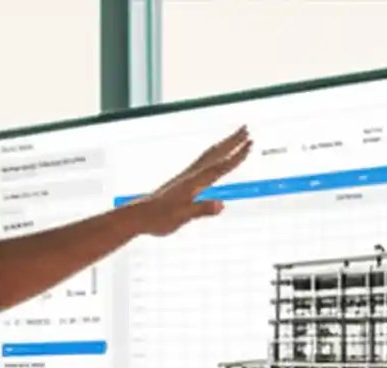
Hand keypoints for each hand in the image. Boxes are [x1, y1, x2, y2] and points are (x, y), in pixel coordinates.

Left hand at [134, 126, 252, 235]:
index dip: (236, 157)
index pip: (220, 167)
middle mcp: (190, 176)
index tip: (249, 144)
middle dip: (232, 142)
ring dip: (223, 145)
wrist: (137, 216)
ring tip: (235, 136)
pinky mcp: (181, 181)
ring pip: (208, 156)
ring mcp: (185, 177)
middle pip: (215, 154)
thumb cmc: (158, 219)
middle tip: (246, 129)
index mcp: (193, 183)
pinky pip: (202, 162)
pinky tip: (214, 157)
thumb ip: (201, 210)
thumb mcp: (182, 217)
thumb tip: (222, 205)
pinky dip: (212, 155)